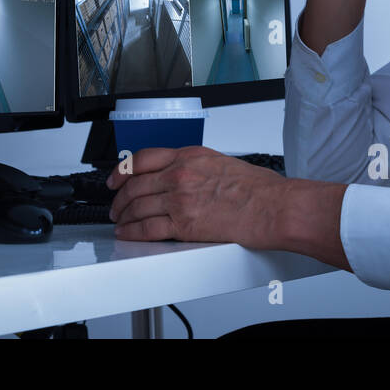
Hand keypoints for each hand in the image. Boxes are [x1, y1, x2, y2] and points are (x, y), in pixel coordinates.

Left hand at [106, 146, 286, 247]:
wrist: (274, 207)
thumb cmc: (258, 188)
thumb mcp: (220, 162)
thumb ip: (194, 168)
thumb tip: (179, 177)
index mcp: (189, 155)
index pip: (142, 159)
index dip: (122, 171)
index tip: (116, 179)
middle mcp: (180, 174)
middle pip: (135, 185)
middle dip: (120, 198)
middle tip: (116, 206)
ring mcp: (180, 199)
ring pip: (137, 207)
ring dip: (124, 217)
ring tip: (120, 223)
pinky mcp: (185, 225)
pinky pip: (148, 229)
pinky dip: (133, 233)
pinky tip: (128, 234)